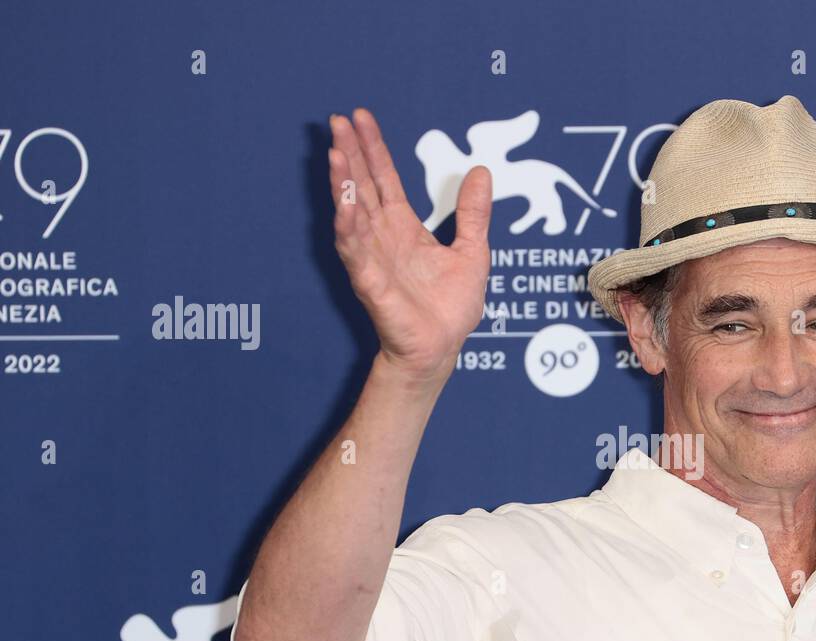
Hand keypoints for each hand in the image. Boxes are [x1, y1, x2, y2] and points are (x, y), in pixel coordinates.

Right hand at [328, 108, 491, 382]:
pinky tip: (344, 205)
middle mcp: (382, 237)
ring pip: (352, 213)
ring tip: (333, 153)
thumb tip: (481, 171)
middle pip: (362, 186)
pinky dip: (348, 227)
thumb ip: (474, 213)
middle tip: (336, 120)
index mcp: (404, 227)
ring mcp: (373, 257)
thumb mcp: (472, 251)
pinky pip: (355, 251)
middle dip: (349, 153)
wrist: (442, 347)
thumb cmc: (451, 307)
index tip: (360, 116)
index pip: (384, 178)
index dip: (372, 148)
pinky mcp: (370, 281)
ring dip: (342, 184)